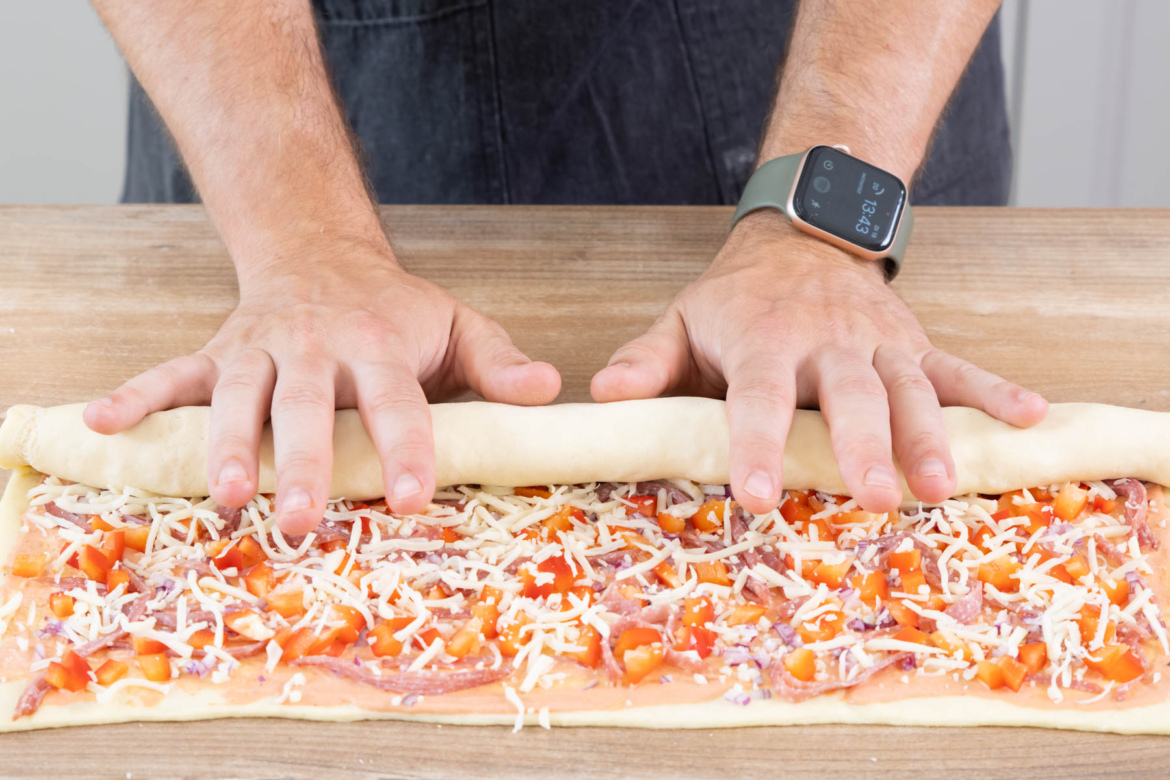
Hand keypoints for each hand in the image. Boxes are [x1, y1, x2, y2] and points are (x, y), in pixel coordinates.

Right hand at [83, 237, 560, 531]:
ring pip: (240, 395)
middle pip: (310, 406)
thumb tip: (550, 390)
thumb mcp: (454, 324)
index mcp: (380, 344)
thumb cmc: (397, 309)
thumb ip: (497, 360)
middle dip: (307, 463)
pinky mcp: (218, 351)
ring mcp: (261, 348)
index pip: (398, 400)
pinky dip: (138, 396)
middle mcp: (317, 346)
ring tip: (227, 495)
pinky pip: (172, 373)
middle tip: (305, 521)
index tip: (411, 499)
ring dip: (228, 443)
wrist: (320, 253)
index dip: (406, 448)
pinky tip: (103, 421)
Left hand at [591, 212, 1047, 514]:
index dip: (755, 444)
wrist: (802, 230)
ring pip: (910, 386)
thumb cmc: (735, 296)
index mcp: (764, 341)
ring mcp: (877, 340)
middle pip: (849, 395)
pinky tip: (1031, 417)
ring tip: (945, 483)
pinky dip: (994, 390)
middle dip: (863, 445)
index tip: (756, 492)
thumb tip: (603, 396)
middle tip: (877, 496)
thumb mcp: (684, 318)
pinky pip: (957, 365)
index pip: (758, 398)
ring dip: (932, 433)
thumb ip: (649, 359)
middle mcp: (826, 341)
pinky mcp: (913, 340)